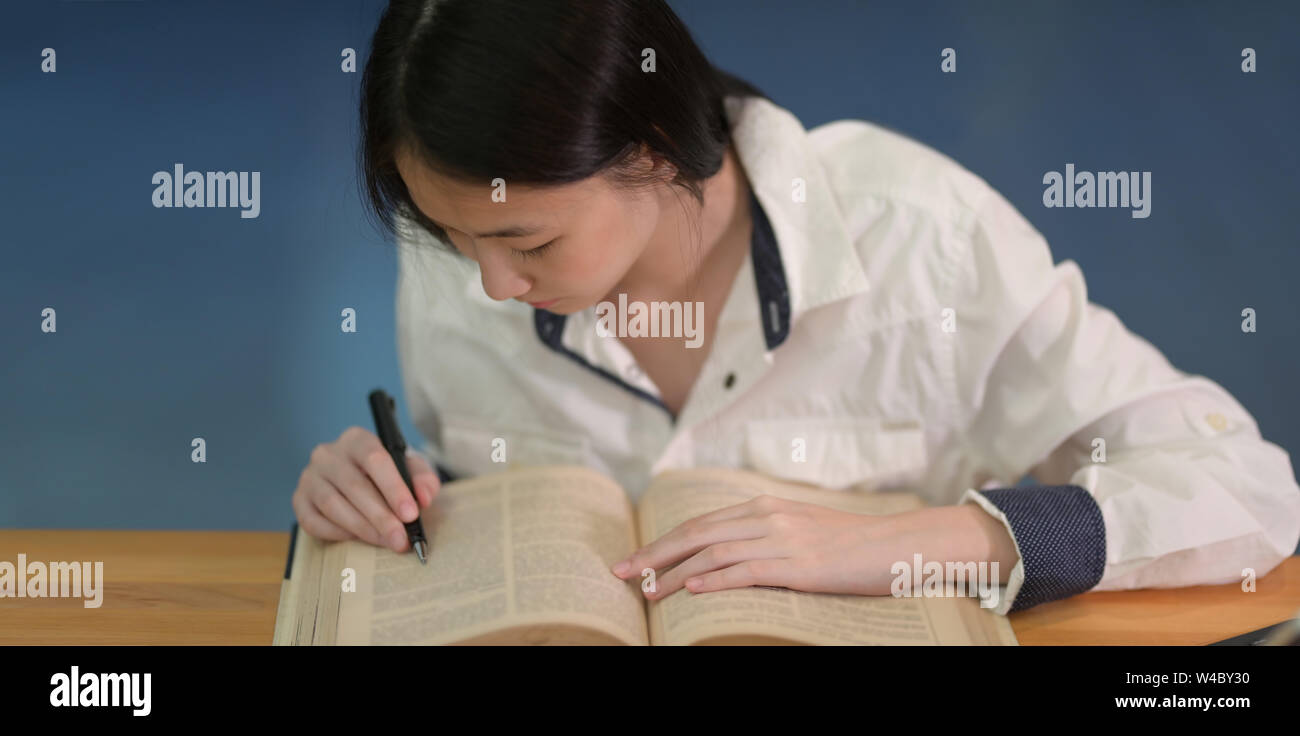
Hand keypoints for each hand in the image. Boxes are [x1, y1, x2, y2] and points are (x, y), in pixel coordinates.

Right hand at [292, 426, 440, 550]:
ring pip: (333, 505)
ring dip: (362, 528)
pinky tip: (358, 539)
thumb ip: (423, 480)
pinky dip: (338, 534)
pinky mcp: (299, 500)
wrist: (363, 479)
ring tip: (386, 542)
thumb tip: (425, 498)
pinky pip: (314, 521)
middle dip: (381, 517)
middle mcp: (327, 454)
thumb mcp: (412, 470)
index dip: (393, 488)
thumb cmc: (389, 474)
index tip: (410, 514)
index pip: (374, 459)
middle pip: (354, 486)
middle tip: (400, 539)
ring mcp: (309, 477)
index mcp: (356, 439)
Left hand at [610, 494, 1002, 599]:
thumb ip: (763, 535)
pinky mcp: (797, 566)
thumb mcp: (800, 530)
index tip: (634, 558)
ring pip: (712, 554)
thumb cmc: (848, 544)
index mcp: (763, 507)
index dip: (663, 540)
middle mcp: (766, 517)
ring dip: (673, 574)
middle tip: (619, 572)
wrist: (896, 544)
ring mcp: (781, 541)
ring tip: (646, 592)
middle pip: (695, 534)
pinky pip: (745, 572)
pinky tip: (691, 592)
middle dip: (653, 554)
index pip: (700, 523)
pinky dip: (714, 581)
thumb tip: (725, 557)